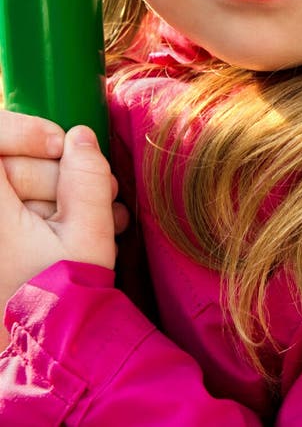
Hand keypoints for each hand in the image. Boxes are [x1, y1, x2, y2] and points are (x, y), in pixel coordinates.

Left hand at [0, 123, 122, 349]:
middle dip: (63, 171)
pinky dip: (57, 211)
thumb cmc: (64, 297)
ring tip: (107, 218)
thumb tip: (81, 136)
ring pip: (23, 186)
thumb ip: (87, 177)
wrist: (53, 354)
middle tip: (106, 192)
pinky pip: (24, 209)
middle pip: (13, 162)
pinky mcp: (7, 242)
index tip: (62, 146)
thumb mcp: (88, 234)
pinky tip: (92, 227)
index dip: (27, 130)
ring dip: (68, 194)